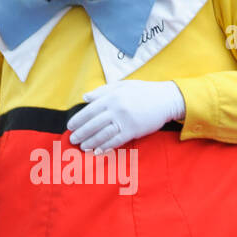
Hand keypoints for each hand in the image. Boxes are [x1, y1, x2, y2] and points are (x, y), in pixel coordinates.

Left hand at [67, 80, 184, 152]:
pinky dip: (105, 147)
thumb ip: (102, 91)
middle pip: (93, 123)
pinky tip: (98, 151)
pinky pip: (116, 140)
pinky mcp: (133, 130)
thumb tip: (85, 97)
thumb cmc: (143, 91)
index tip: (70, 126)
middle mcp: (116, 108)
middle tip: (73, 139)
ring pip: (103, 134)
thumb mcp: (122, 86)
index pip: (90, 110)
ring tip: (83, 147)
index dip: (78, 119)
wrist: (165, 99)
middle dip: (81, 133)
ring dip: (91, 142)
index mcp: (111, 96)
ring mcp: (124, 120)